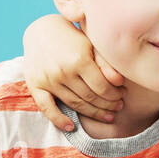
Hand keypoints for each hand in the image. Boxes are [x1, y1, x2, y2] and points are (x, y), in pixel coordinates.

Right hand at [22, 15, 125, 131]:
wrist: (40, 30)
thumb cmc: (71, 37)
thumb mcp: (90, 44)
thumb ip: (105, 63)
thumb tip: (119, 82)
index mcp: (78, 59)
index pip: (102, 86)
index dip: (114, 95)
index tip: (123, 96)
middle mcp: (62, 71)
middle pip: (89, 97)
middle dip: (107, 105)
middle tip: (118, 107)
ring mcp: (48, 80)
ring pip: (74, 104)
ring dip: (92, 113)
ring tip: (107, 116)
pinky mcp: (35, 85)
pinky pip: (47, 108)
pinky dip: (58, 120)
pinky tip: (71, 127)